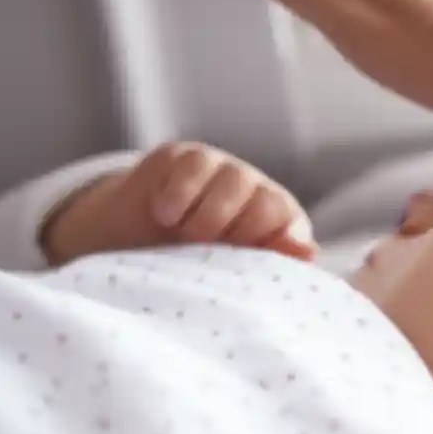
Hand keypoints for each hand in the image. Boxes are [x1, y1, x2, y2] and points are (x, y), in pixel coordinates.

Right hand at [43, 142, 315, 265]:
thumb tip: (310, 251)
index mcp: (275, 226)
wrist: (122, 246)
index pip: (293, 227)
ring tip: (184, 236)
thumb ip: (267, 264)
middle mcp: (254, 194)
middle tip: (206, 251)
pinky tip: (166, 214)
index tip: (259, 256)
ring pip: (237, 180)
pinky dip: (182, 192)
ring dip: (212, 214)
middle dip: (239, 232)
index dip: (282, 242)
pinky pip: (196, 165)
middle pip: (268, 203)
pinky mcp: (184, 156)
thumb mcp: (225, 276)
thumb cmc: (185, 270)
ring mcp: (221, 171)